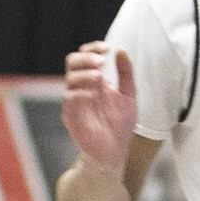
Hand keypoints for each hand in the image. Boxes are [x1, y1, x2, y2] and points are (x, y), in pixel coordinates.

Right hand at [62, 43, 137, 169]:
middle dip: (85, 58)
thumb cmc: (120, 125)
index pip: (86, 57)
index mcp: (94, 81)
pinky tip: (93, 93)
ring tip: (99, 76)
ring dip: (84, 74)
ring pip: (70, 78)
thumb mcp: (129, 95)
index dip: (93, 48)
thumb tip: (121, 50)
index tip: (107, 48)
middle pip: (72, 62)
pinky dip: (80, 92)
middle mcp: (82, 87)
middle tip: (100, 61)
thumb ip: (126, 73)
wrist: (114, 152)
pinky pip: (70, 99)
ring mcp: (75, 101)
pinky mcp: (71, 115)